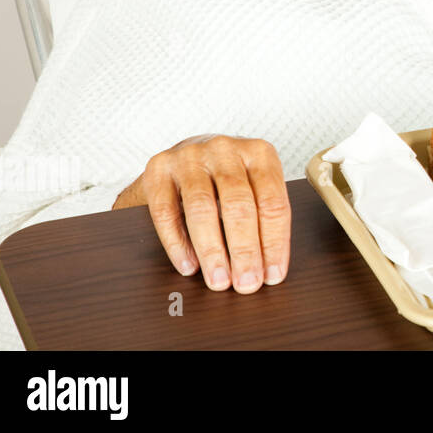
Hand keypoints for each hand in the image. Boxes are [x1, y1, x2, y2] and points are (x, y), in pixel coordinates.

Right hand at [112, 134, 290, 293]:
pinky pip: (166, 211)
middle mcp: (225, 149)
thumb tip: (270, 271)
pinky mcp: (158, 168)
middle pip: (238, 205)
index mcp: (260, 152)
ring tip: (219, 279)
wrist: (184, 157)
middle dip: (244, 250)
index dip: (274, 242)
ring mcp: (189, 156)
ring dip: (212, 250)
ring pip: (201, 208)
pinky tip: (188, 266)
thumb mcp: (255, 187)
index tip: (272, 274)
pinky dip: (177, 243)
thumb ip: (265, 219)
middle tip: (246, 283)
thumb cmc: (227, 179)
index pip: (273, 202)